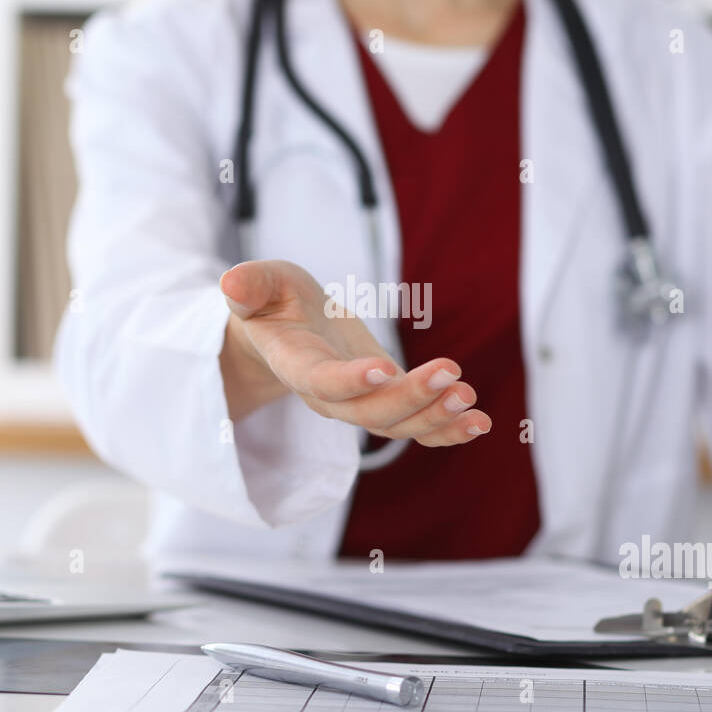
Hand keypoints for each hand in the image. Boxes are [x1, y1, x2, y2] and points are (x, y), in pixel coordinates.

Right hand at [219, 259, 489, 445]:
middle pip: (369, 414)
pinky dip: (448, 431)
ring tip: (471, 401)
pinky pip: (417, 428)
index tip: (385, 368)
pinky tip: (479, 422)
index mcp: (296, 364)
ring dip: (438, 418)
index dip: (350, 380)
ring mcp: (359, 404)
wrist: (283, 331)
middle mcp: (329, 396)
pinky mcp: (385, 402)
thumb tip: (231, 281)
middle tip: (451, 376)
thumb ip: (249, 285)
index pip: (321, 381)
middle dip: (412, 399)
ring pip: (398, 427)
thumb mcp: (259, 283)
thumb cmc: (271, 302)